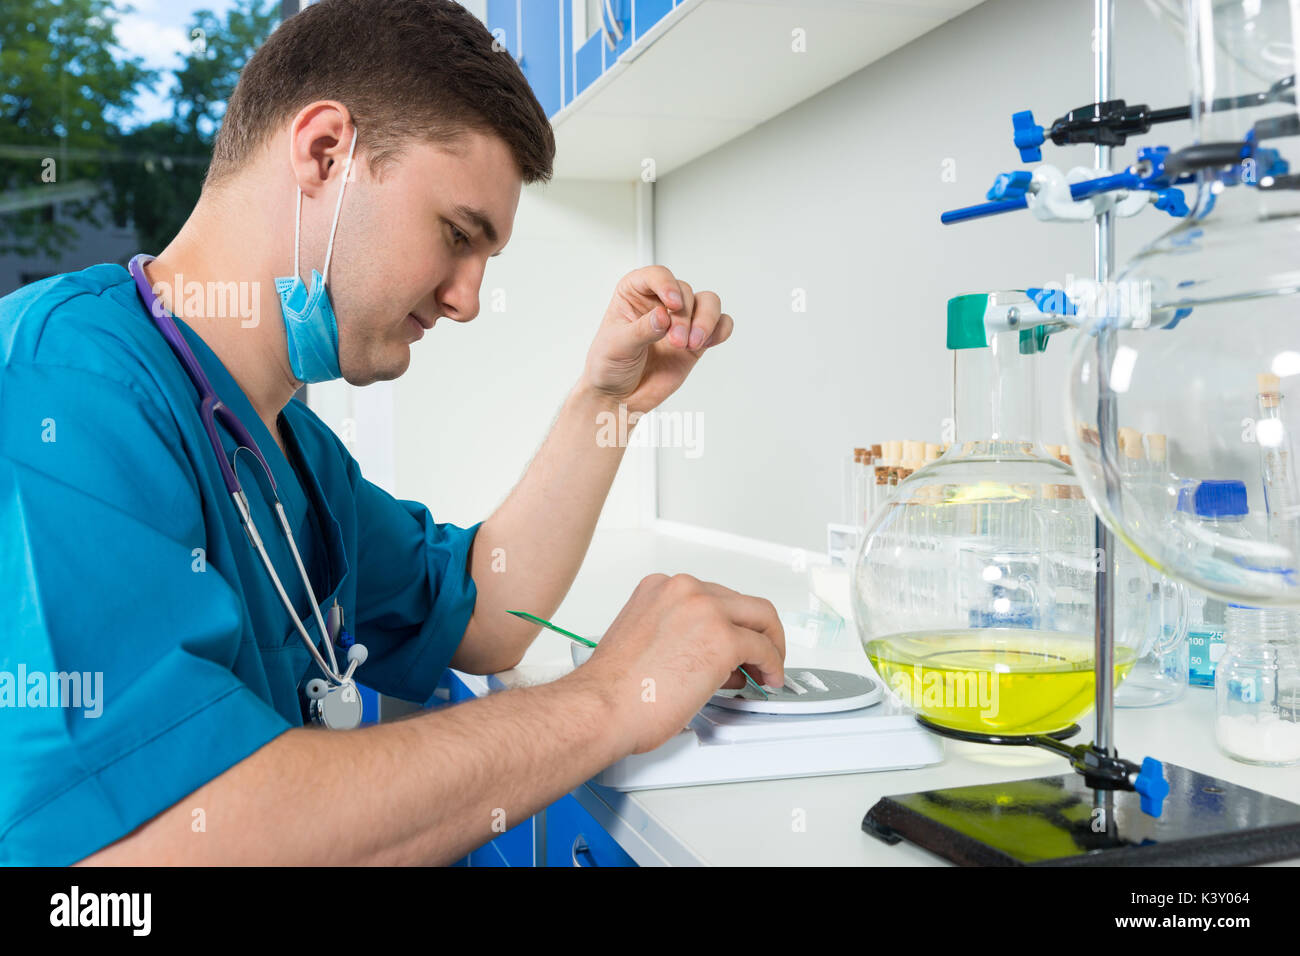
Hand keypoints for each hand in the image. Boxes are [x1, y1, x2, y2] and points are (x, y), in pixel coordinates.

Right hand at [571, 573, 784, 755]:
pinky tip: (768, 679)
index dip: (729, 623)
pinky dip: (773, 665)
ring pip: (761, 617)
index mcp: (660, 588)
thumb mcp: (644, 640)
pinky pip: (764, 649)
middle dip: (758, 631)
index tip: (735, 642)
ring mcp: (705, 610)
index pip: (713, 596)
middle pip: (742, 603)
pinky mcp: (723, 639)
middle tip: (761, 656)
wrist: (601, 708)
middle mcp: (684, 590)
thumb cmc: (612, 689)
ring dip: (770, 645)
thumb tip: (708, 652)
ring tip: (767, 670)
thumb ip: (678, 635)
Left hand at [579, 266, 733, 414]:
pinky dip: (720, 330)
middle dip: (685, 316)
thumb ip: (641, 330)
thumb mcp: (617, 346)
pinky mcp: (695, 341)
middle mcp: (660, 302)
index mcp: (634, 293)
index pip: (656, 275)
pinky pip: (720, 325)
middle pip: (686, 291)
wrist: (619, 397)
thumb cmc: (609, 366)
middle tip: (676, 341)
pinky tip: (708, 343)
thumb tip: (663, 316)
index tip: (672, 304)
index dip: (667, 285)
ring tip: (693, 344)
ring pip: (708, 302)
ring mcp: (680, 321)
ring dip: (706, 321)